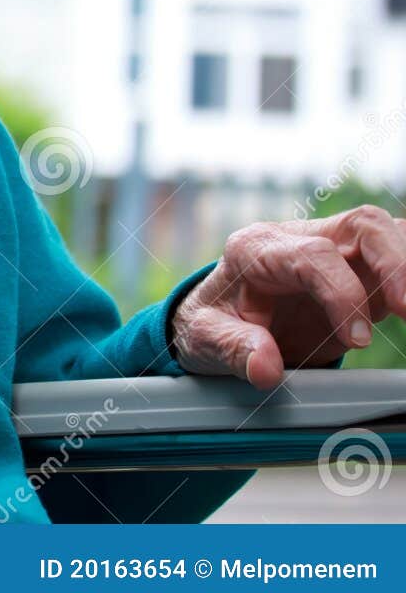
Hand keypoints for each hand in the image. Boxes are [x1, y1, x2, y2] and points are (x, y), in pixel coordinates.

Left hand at [169, 205, 405, 389]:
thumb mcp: (205, 338)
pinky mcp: (357, 271)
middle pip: (362, 225)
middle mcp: (298, 239)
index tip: (357, 339)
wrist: (218, 319)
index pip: (313, 255)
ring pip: (386, 234)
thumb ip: (234, 349)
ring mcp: (332, 251)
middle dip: (396, 263)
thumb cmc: (212, 321)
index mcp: (256, 248)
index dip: (343, 294)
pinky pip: (396, 259)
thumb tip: (265, 367)